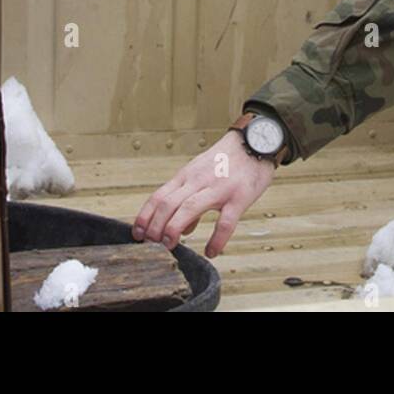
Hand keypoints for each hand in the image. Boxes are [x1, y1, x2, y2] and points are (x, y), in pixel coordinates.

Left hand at [132, 129, 274, 257]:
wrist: (256, 142)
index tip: (137, 234)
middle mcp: (198, 181)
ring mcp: (218, 188)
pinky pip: (225, 222)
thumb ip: (189, 199)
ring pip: (189, 208)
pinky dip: (216, 240)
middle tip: (151, 245)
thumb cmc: (228, 160)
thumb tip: (183, 229)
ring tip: (169, 247)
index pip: (158, 196)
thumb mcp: (202, 174)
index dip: (144, 216)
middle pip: (168, 203)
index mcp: (187, 175)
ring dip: (174, 229)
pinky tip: (212, 251)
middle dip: (155, 226)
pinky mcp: (239, 196)